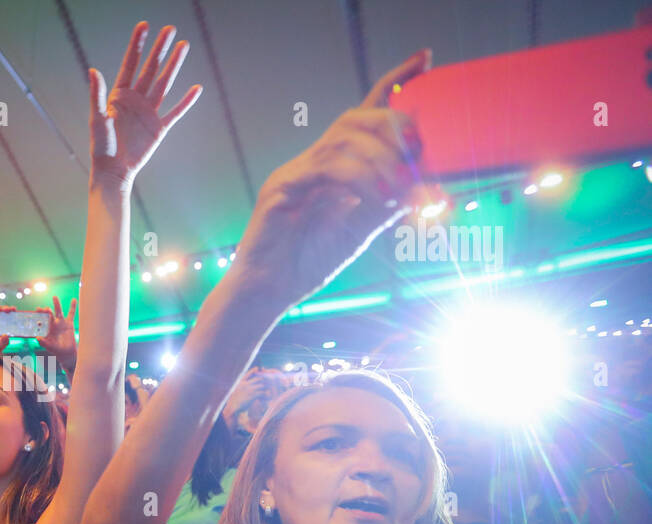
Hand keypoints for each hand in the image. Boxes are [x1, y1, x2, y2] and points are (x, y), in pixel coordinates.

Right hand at [0, 303, 15, 355]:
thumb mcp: (1, 345)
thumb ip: (4, 341)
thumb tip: (5, 335)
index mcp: (6, 327)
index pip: (11, 317)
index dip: (13, 312)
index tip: (14, 309)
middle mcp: (0, 323)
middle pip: (4, 313)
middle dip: (7, 309)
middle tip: (9, 309)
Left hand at [35, 296, 77, 366]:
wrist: (67, 352)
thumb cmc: (56, 350)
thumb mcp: (50, 347)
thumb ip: (44, 342)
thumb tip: (37, 338)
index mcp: (47, 328)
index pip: (42, 320)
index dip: (39, 315)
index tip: (37, 311)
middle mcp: (53, 324)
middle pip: (49, 314)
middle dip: (46, 310)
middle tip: (43, 307)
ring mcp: (61, 322)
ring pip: (58, 311)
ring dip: (56, 304)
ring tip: (54, 297)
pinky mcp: (69, 323)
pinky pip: (71, 314)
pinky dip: (73, 307)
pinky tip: (73, 299)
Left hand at [89, 22, 201, 186]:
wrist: (113, 171)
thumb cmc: (101, 146)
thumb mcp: (97, 119)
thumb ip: (97, 95)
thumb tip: (93, 70)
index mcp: (120, 95)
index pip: (130, 63)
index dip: (137, 45)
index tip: (145, 25)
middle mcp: (136, 100)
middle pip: (151, 68)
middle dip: (160, 48)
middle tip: (171, 29)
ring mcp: (149, 113)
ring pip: (164, 83)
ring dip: (174, 65)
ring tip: (184, 46)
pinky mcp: (159, 128)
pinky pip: (175, 112)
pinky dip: (186, 101)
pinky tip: (196, 88)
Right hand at [222, 367, 278, 432]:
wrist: (232, 407)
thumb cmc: (234, 400)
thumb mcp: (236, 390)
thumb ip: (242, 386)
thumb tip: (247, 384)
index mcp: (240, 382)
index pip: (248, 374)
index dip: (253, 370)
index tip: (257, 368)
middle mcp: (245, 384)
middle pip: (257, 378)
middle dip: (263, 379)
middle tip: (269, 380)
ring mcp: (249, 389)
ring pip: (261, 385)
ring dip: (266, 387)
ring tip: (269, 389)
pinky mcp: (253, 395)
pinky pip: (262, 393)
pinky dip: (265, 394)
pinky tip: (266, 396)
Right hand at [231, 50, 428, 310]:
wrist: (269, 292)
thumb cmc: (308, 262)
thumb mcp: (362, 229)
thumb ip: (389, 203)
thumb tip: (424, 180)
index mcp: (334, 167)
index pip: (365, 114)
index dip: (395, 81)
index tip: (426, 58)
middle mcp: (313, 162)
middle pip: (356, 118)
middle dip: (393, 126)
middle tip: (415, 153)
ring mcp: (294, 173)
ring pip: (343, 139)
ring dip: (381, 159)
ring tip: (396, 187)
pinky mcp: (281, 189)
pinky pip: (326, 168)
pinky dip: (359, 179)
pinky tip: (375, 198)